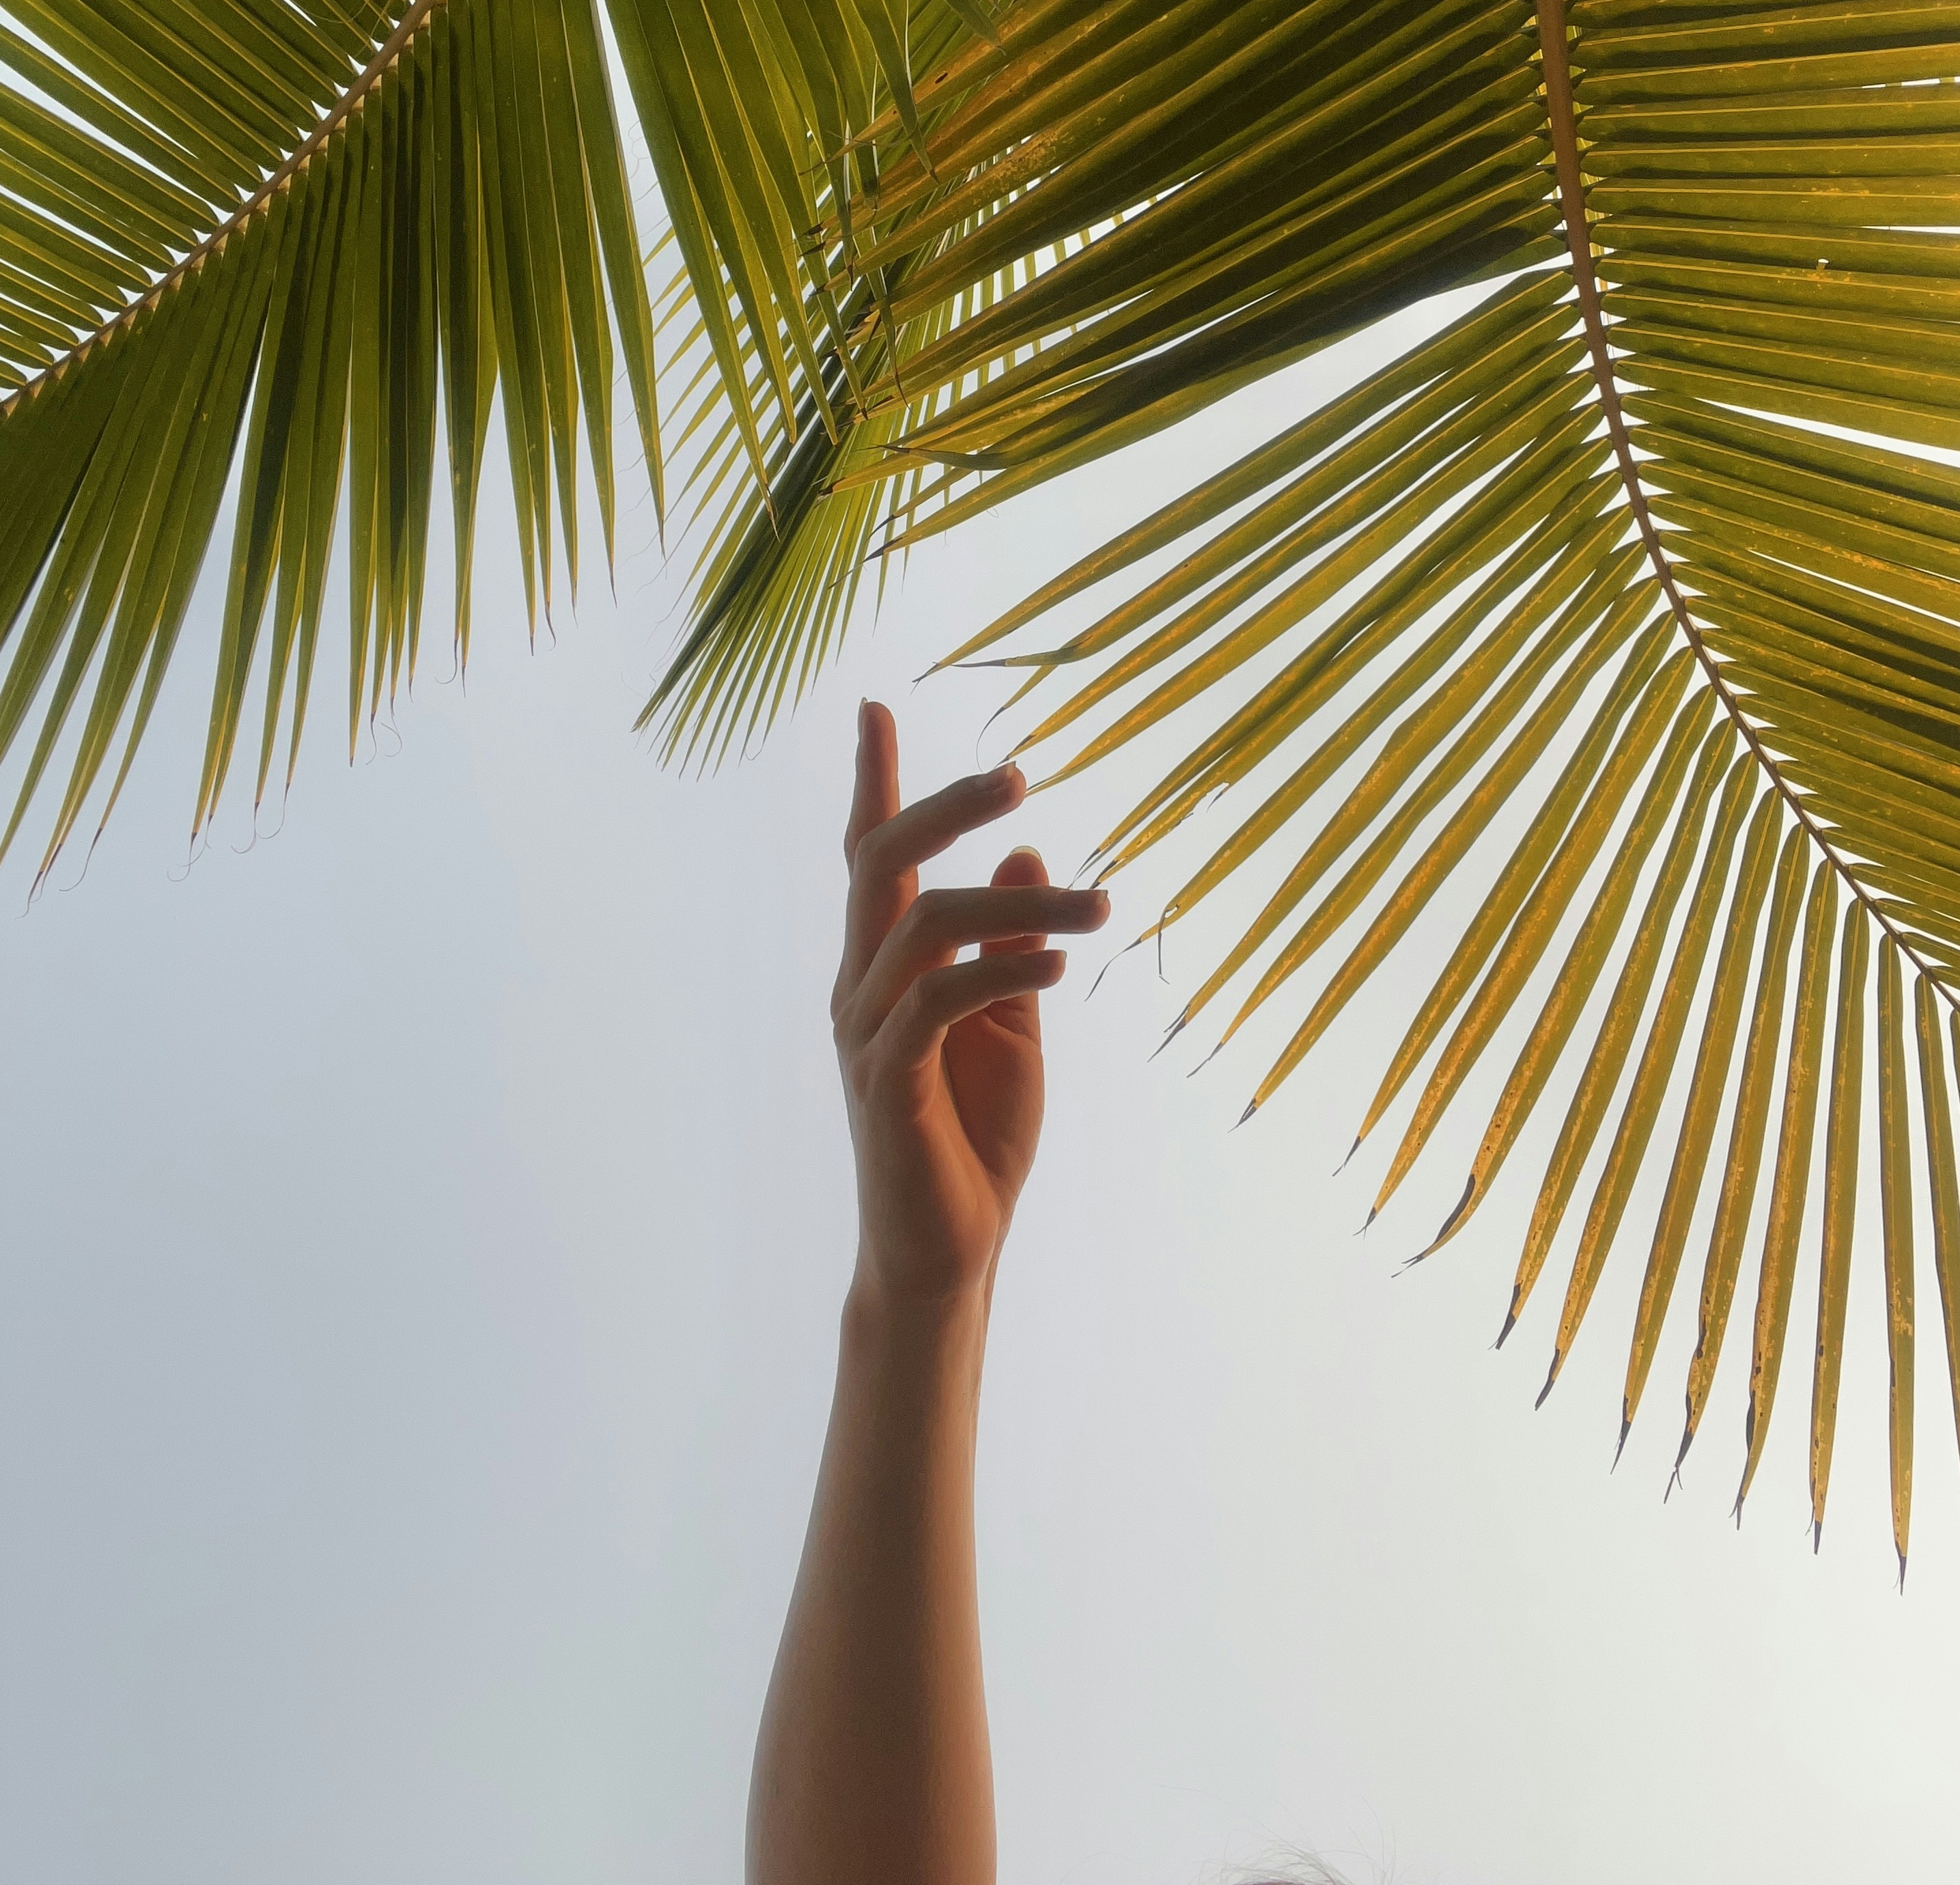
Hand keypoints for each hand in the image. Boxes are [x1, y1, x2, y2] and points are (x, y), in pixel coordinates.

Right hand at [833, 701, 1108, 1309]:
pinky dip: (1000, 969)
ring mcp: (865, 1032)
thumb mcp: (1011, 1025)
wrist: (949, 1253)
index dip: (874, 782)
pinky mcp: (886, 1081)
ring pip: (926, 924)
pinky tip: (1059, 963)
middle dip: (945, 808)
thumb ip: (1011, 943)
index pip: (871, 857)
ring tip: (1099, 905)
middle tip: (1020, 776)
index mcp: (883, 966)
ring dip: (1019, 905)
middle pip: (883, 865)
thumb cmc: (974, 1139)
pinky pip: (936, 1000)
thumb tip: (1025, 855)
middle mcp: (859, 986)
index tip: (874, 706)